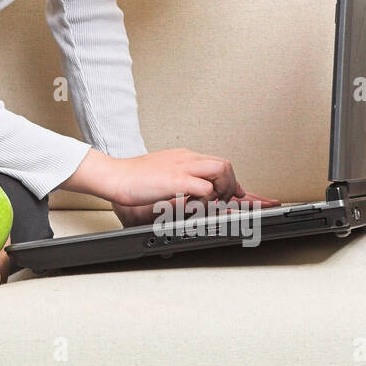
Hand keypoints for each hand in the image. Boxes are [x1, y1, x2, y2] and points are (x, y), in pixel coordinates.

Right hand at [67, 148, 279, 227]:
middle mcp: (186, 159)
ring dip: (223, 189)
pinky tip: (199, 206)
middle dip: (233, 187)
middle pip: (225, 165)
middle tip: (231, 204)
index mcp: (184, 159)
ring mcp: (182, 168)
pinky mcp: (175, 180)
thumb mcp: (161, 180)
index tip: (253, 199)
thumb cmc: (132, 181)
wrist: (112, 176)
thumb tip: (196, 199)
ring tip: (213, 204)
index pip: (218, 167)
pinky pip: (204, 188)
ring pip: (221, 169)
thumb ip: (181, 186)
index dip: (239, 186)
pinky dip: (208, 200)